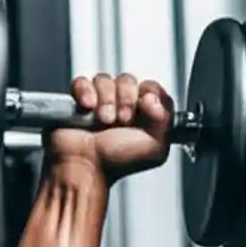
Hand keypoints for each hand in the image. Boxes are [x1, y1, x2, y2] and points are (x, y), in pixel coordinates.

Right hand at [47, 73, 173, 182]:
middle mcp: (123, 106)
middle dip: (126, 100)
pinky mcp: (79, 99)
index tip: (144, 108)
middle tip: (122, 120)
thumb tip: (153, 98)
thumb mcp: (155, 148)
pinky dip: (86, 92)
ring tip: (104, 121)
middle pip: (128, 81)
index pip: (152, 88)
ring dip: (106, 100)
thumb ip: (166, 121)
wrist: (85, 166)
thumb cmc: (117, 162)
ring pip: (105, 79)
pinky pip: (83, 81)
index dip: (149, 94)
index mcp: (145, 115)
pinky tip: (87, 108)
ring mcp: (100, 101)